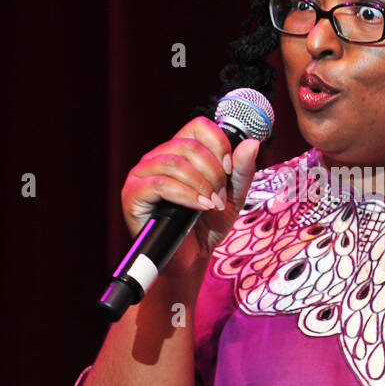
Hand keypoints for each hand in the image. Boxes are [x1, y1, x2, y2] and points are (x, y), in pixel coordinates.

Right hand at [120, 117, 261, 276]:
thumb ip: (242, 170)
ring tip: (212, 205)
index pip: (198, 126)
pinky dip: (187, 195)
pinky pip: (161, 184)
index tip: (229, 169)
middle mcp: (157, 158)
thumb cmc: (206, 226)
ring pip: (174, 162)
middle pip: (189, 145)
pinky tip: (200, 207)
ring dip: (202, 184)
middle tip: (220, 197)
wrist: (190, 259)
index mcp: (178, 151)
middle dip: (213, 172)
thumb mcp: (233, 196)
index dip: (219, 144)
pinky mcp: (133, 194)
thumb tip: (251, 143)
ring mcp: (142, 175)